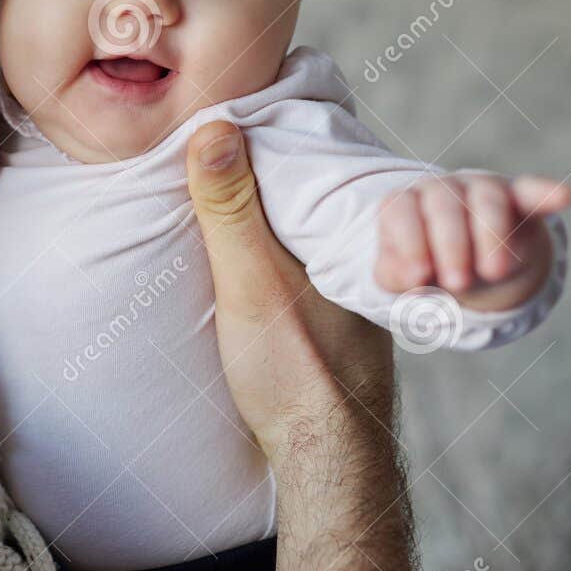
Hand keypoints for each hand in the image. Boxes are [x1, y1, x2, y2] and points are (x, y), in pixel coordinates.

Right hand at [185, 120, 451, 570]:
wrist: (329, 461)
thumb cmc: (297, 372)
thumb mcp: (251, 280)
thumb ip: (231, 209)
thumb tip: (216, 127)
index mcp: (343, 232)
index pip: (315, 160)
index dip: (277, 133)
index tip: (232, 109)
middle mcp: (354, 256)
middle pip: (313, 192)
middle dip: (278, 163)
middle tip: (225, 136)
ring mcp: (346, 289)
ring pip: (311, 229)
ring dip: (278, 207)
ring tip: (229, 183)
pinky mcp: (332, 319)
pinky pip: (308, 260)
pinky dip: (282, 244)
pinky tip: (254, 251)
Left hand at [375, 173, 570, 312]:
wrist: (467, 265)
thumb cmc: (428, 268)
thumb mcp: (402, 277)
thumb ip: (394, 276)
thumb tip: (411, 277)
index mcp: (405, 205)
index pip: (399, 211)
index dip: (408, 242)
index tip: (419, 277)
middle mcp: (441, 190)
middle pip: (444, 206)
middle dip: (451, 245)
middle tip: (457, 283)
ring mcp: (481, 190)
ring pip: (488, 201)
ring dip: (491, 236)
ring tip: (493, 272)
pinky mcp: (519, 198)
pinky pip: (532, 191)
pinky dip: (547, 193)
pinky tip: (563, 197)